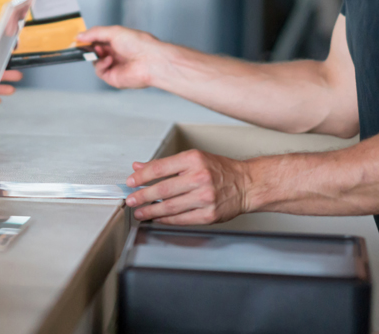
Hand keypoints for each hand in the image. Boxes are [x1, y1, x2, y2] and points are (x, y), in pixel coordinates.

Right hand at [75, 26, 169, 89]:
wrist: (150, 61)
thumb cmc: (139, 44)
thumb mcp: (114, 32)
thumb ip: (95, 33)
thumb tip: (80, 36)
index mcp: (119, 41)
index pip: (99, 39)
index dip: (89, 39)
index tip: (80, 38)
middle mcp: (117, 54)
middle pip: (96, 51)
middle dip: (90, 48)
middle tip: (86, 44)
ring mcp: (115, 66)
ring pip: (95, 61)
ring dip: (96, 56)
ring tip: (101, 51)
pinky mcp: (113, 77)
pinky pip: (99, 71)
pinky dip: (101, 65)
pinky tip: (109, 60)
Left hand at [124, 149, 249, 224]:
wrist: (247, 184)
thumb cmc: (220, 170)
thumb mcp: (193, 159)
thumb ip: (165, 165)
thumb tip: (139, 166)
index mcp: (193, 160)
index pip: (160, 168)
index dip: (141, 176)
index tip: (131, 182)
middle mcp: (200, 178)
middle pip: (162, 189)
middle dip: (142, 196)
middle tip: (131, 200)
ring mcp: (205, 198)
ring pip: (170, 206)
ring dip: (150, 211)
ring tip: (140, 213)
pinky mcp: (209, 215)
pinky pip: (182, 219)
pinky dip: (166, 219)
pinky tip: (157, 218)